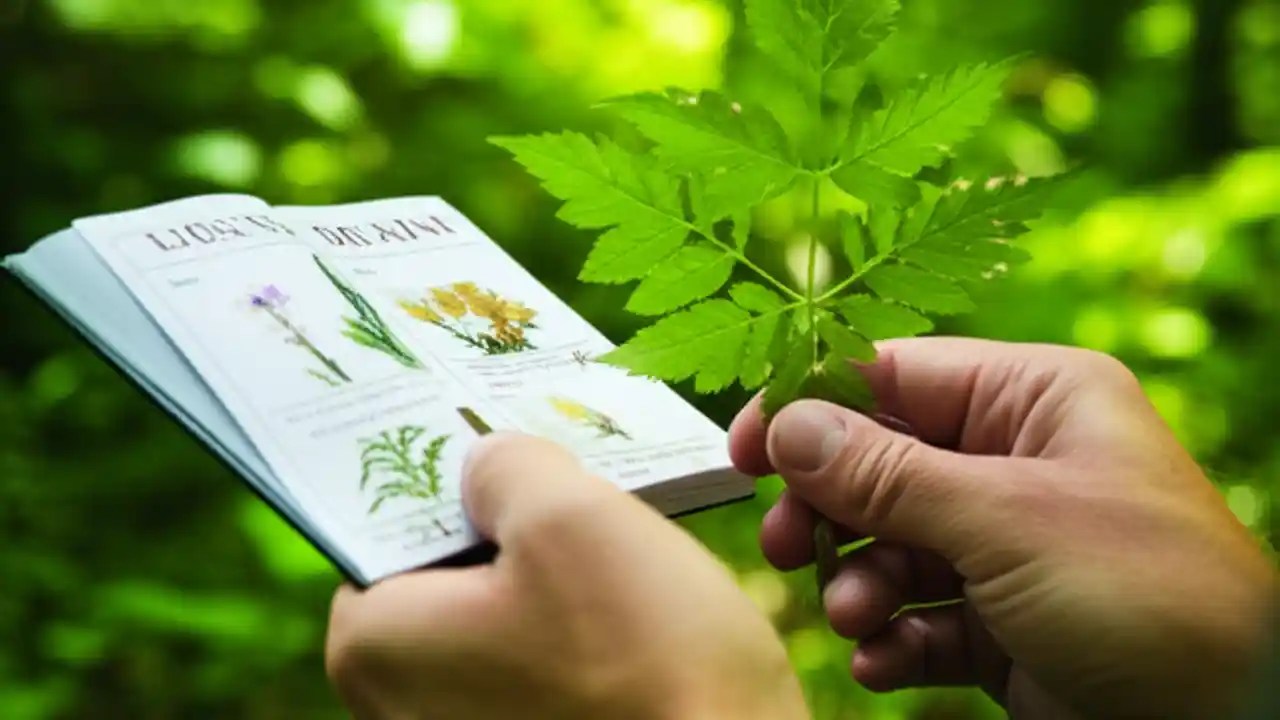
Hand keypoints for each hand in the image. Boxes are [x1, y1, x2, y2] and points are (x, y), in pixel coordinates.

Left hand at [325, 433, 807, 719]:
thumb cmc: (647, 663)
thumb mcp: (572, 517)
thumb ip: (507, 464)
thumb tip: (487, 461)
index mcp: (377, 647)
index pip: (387, 524)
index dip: (455, 478)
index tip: (511, 450)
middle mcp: (398, 710)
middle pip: (445, 573)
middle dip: (509, 527)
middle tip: (578, 491)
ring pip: (499, 620)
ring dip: (555, 580)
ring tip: (622, 552)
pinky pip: (538, 669)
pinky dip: (578, 635)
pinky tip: (638, 616)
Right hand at [730, 338, 1276, 719]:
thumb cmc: (1153, 598)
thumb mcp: (1008, 522)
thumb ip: (887, 474)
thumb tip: (789, 426)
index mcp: (1036, 401)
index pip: (896, 376)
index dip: (814, 405)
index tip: (747, 446)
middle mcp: (1018, 463)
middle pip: (882, 463)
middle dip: (832, 508)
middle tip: (791, 544)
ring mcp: (1009, 545)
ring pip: (892, 544)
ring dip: (860, 581)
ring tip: (855, 615)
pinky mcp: (1003, 622)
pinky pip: (918, 614)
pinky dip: (891, 637)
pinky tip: (885, 661)